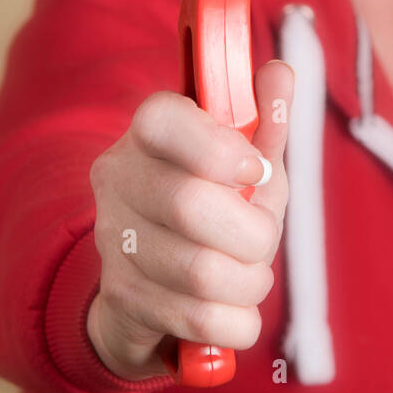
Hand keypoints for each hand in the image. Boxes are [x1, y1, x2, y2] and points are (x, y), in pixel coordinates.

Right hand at [86, 59, 292, 380]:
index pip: (161, 119)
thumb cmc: (213, 206)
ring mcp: (112, 241)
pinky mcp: (122, 299)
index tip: (253, 169)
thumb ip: (265, 120)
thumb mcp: (245, 162)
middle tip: (264, 239)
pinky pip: (199, 319)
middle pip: (189, 205)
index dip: (216, 146)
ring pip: (200, 270)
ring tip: (250, 275)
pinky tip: (232, 308)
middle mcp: (119, 180)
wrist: (156, 286)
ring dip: (250, 282)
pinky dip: (236, 321)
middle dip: (253, 233)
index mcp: (149, 133)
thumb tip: (280, 71)